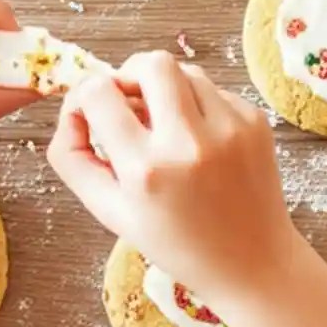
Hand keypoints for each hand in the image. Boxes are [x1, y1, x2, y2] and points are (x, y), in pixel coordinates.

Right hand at [47, 52, 292, 296]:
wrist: (253, 264)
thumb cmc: (176, 243)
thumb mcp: (110, 212)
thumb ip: (74, 158)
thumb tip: (72, 110)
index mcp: (146, 170)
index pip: (98, 92)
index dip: (84, 96)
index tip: (90, 113)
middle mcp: (189, 142)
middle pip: (149, 62)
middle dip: (128, 74)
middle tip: (128, 102)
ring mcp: (229, 127)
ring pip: (184, 70)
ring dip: (164, 88)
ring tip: (165, 125)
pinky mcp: (254, 121)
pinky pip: (213, 89)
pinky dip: (197, 105)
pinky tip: (199, 141)